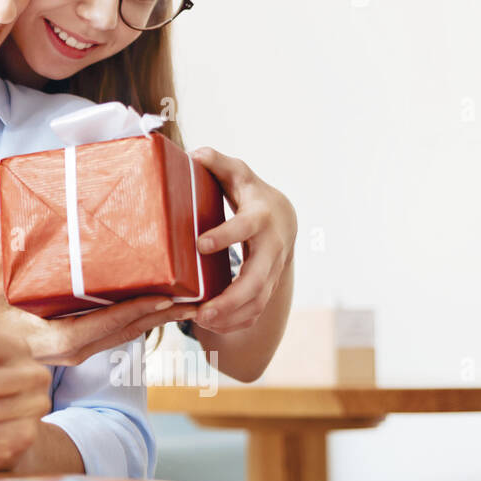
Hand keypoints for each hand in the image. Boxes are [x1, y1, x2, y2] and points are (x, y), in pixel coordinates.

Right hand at [0, 244, 197, 366]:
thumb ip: (3, 257)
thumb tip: (2, 217)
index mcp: (60, 340)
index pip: (108, 324)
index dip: (138, 310)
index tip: (166, 297)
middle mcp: (76, 351)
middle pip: (128, 331)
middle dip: (162, 315)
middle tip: (195, 297)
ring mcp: (81, 353)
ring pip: (126, 335)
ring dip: (157, 318)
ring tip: (189, 301)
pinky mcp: (82, 349)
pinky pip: (117, 334)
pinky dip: (139, 320)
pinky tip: (158, 306)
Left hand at [188, 147, 297, 333]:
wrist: (282, 216)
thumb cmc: (250, 192)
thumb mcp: (236, 173)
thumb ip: (217, 162)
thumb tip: (197, 153)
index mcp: (260, 217)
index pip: (245, 226)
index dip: (225, 235)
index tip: (199, 245)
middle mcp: (272, 247)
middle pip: (258, 278)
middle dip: (232, 297)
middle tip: (203, 310)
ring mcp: (273, 270)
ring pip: (259, 301)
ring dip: (232, 316)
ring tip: (203, 322)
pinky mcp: (268, 286)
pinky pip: (256, 310)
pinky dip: (237, 322)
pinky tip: (212, 327)